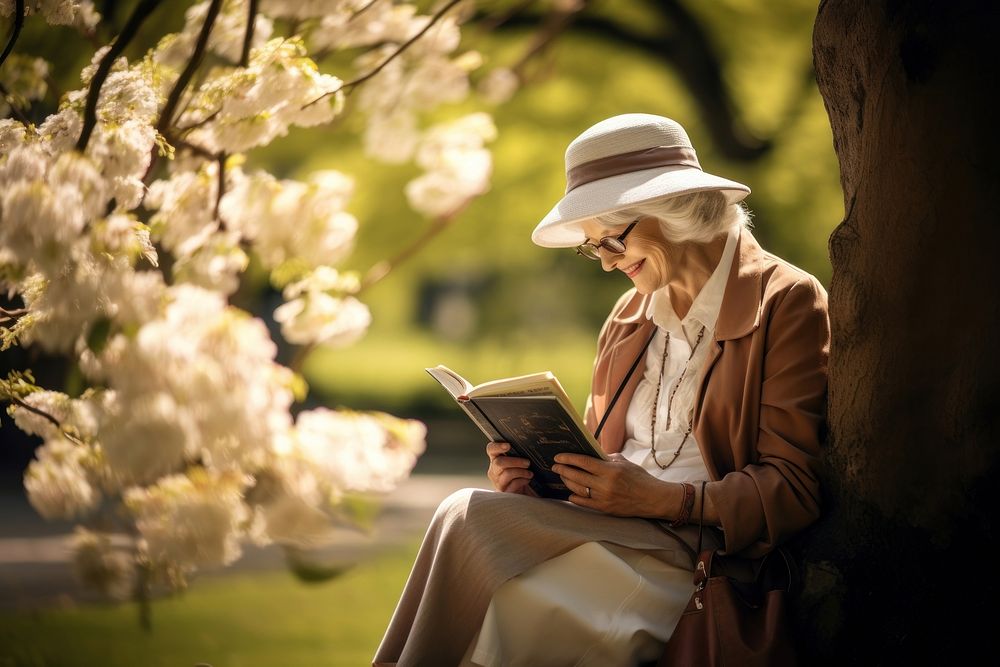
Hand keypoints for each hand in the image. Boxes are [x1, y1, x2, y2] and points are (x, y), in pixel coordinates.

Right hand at [486, 442, 537, 495]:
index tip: (508, 445)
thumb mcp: (517, 463)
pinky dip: (523, 481)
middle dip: (516, 461)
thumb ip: (517, 454)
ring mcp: (498, 482)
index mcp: (496, 459)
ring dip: (522, 472)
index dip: (497, 446)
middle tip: (527, 463)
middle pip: (499, 462)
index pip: (491, 449)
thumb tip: (526, 446)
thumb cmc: (519, 474)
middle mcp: (494, 470)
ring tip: (530, 473)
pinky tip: (527, 480)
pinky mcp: (504, 491)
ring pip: (507, 473)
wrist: (522, 492)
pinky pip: (513, 484)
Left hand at [551, 452, 677, 517]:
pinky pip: (584, 503)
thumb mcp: (624, 463)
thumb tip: (590, 455)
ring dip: (567, 482)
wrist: (653, 499)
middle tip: (555, 466)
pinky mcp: (604, 509)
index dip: (568, 459)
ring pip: (578, 489)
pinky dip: (575, 497)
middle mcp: (605, 484)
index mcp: (610, 470)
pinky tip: (570, 492)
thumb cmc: (640, 478)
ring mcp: (604, 498)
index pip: (583, 462)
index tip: (558, 457)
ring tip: (562, 476)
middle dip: (563, 470)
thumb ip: (606, 459)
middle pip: (577, 476)